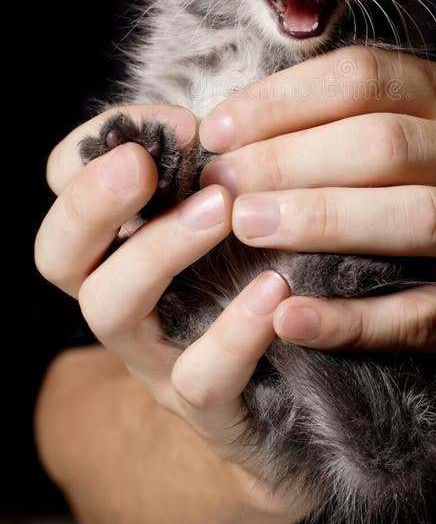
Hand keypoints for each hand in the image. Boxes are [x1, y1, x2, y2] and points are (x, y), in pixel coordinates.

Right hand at [35, 104, 303, 521]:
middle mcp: (116, 293)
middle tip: (144, 164)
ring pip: (111, 307)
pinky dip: (234, 330)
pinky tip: (273, 290)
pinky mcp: (204, 404)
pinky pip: (201, 375)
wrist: (291, 395)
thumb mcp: (225, 211)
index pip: (62, 182)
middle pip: (56, 251)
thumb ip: (211, 166)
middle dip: (91, 202)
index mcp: (116, 239)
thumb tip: (216, 119)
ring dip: (158, 249)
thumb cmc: (253, 277)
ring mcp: (152, 353)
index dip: (95, 144)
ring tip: (221, 210)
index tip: (175, 122)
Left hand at [199, 47, 435, 391]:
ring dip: (323, 220)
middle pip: (388, 143)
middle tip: (224, 184)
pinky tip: (288, 316)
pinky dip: (350, 319)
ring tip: (248, 226)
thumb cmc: (408, 210)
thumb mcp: (387, 155)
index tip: (217, 131)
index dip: (284, 99)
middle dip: (291, 159)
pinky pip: (421, 316)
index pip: (366, 76)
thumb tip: (222, 135)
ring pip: (419, 216)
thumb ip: (328, 131)